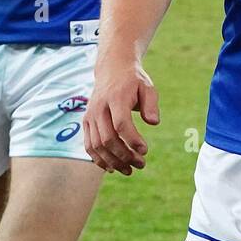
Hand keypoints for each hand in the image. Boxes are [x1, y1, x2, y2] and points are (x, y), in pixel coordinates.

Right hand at [84, 60, 160, 175]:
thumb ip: (151, 104)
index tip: (145, 150)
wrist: (112, 69)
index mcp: (116, 98)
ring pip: (97, 145)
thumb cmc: (133, 81)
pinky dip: (99, 159)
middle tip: (141, 164)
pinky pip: (89, 145)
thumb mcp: (148, 87)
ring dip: (112, 161)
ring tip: (129, 170)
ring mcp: (90, 116)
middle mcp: (99, 108)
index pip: (121, 124)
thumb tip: (154, 123)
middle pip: (108, 138)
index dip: (132, 140)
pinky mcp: (86, 122)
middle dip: (124, 155)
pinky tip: (112, 168)